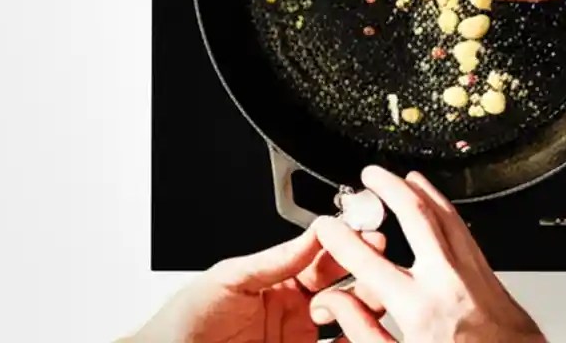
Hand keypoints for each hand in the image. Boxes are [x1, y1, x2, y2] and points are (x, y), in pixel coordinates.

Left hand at [127, 225, 385, 342]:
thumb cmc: (185, 321)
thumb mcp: (230, 278)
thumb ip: (276, 259)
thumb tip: (315, 232)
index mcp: (281, 281)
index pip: (324, 259)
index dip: (347, 247)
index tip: (366, 234)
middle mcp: (297, 311)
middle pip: (347, 289)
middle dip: (366, 275)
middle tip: (380, 264)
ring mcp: (300, 340)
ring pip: (348, 322)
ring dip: (367, 309)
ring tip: (376, 298)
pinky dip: (354, 341)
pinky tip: (363, 334)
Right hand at [309, 166, 545, 342]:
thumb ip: (364, 331)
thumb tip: (337, 304)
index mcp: (419, 309)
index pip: (367, 260)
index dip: (339, 238)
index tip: (326, 226)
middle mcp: (447, 282)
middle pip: (415, 215)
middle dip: (388, 187)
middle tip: (370, 176)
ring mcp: (473, 274)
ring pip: (446, 214)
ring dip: (422, 190)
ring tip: (404, 177)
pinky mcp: (490, 275)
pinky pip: (464, 229)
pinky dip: (446, 209)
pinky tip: (439, 206)